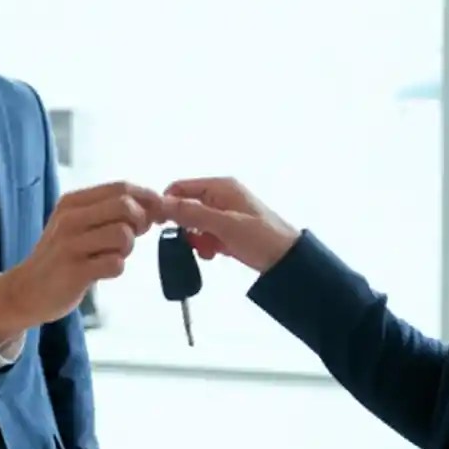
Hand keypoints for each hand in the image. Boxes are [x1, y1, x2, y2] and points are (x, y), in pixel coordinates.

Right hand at [0, 181, 163, 341]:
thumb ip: (109, 212)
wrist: (26, 290)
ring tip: (113, 255)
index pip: (121, 187)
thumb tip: (153, 206)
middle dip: (141, 221)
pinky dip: (117, 268)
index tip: (157, 213)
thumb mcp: (77, 224)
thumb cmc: (60, 255)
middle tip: (135, 236)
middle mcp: (70, 219)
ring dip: (128, 248)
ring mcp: (70, 245)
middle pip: (125, 206)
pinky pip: (115, 264)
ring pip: (123, 234)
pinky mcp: (74, 271)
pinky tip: (103, 271)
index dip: (147, 198)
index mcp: (72, 202)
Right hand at [161, 177, 300, 272]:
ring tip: (208, 250)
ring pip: (194, 224)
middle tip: (190, 242)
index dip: (167, 204)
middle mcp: (221, 196)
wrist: (288, 262)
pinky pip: (206, 234)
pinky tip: (215, 253)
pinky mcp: (228, 230)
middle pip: (186, 207)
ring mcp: (224, 214)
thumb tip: (161, 203)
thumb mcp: (224, 225)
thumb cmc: (261, 238)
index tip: (160, 225)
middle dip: (184, 226)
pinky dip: (206, 245)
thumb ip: (192, 213)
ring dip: (195, 239)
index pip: (180, 187)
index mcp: (220, 186)